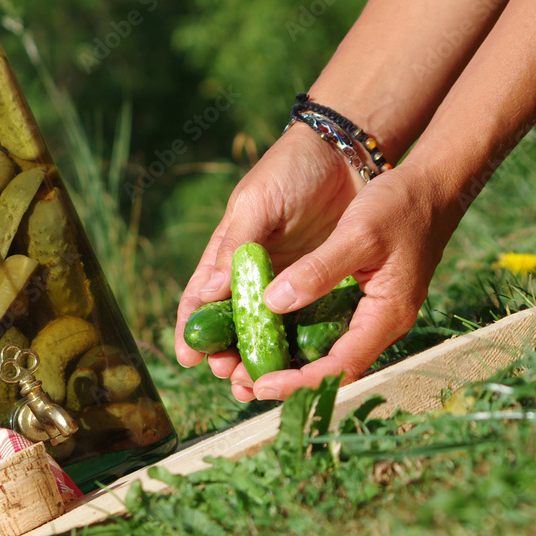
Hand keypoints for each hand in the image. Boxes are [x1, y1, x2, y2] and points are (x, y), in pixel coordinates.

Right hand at [175, 124, 363, 393]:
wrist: (346, 152)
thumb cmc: (289, 172)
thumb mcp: (257, 205)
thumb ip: (235, 248)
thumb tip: (205, 294)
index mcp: (228, 253)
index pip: (200, 300)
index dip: (191, 331)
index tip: (189, 360)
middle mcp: (254, 273)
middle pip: (232, 325)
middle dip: (227, 355)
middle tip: (231, 379)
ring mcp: (289, 281)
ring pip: (268, 332)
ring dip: (261, 359)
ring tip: (259, 384)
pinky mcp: (323, 284)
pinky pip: (307, 323)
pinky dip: (299, 347)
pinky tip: (300, 367)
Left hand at [234, 162, 459, 399]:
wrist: (431, 185)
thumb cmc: (400, 206)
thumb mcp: (358, 233)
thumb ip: (318, 270)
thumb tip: (273, 302)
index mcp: (387, 315)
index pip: (341, 367)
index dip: (299, 382)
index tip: (261, 386)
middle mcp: (380, 323)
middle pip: (330, 368)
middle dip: (287, 379)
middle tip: (241, 384)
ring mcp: (371, 312)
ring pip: (326, 351)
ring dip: (288, 361)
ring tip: (245, 368)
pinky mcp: (360, 299)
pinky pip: (326, 329)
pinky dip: (296, 336)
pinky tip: (266, 333)